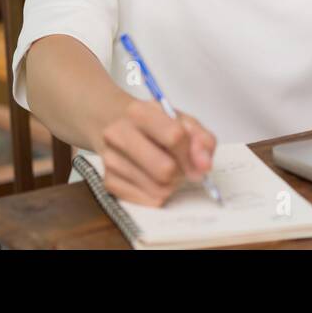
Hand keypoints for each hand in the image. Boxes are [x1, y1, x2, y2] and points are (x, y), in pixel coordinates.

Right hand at [96, 99, 216, 207]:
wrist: (115, 125)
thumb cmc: (155, 123)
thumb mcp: (182, 120)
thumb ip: (201, 139)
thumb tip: (204, 166)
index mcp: (138, 112)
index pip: (174, 137)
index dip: (192, 153)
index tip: (200, 161)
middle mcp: (118, 134)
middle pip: (165, 169)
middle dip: (181, 172)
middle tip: (182, 166)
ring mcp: (110, 159)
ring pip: (158, 188)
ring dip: (172, 183)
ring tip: (167, 169)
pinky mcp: (108, 182)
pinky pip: (148, 200)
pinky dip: (159, 193)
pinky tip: (154, 178)